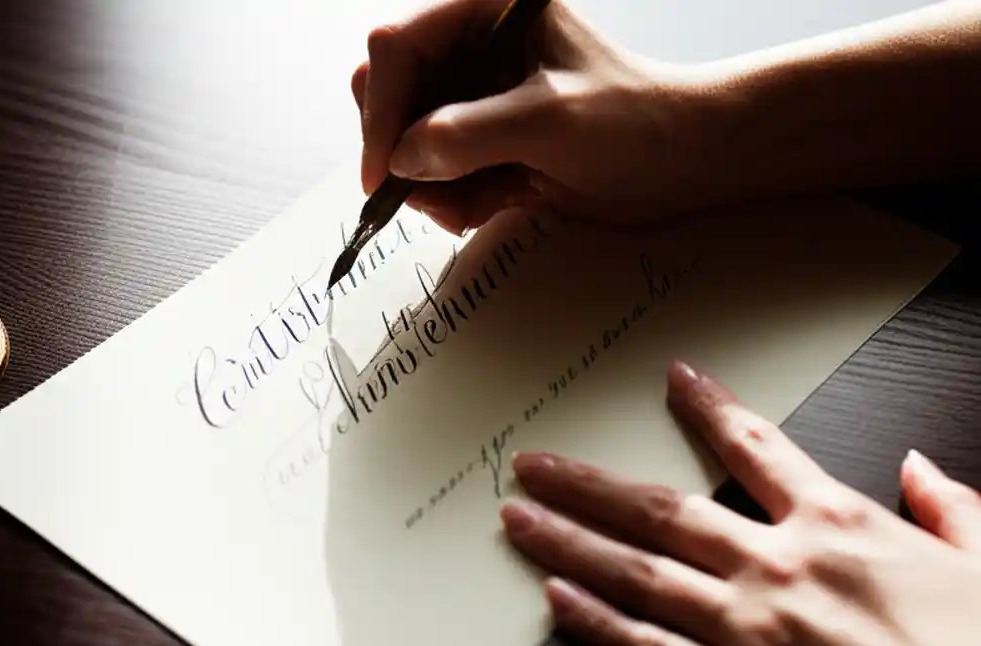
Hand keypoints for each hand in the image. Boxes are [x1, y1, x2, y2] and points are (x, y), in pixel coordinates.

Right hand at [352, 0, 722, 233]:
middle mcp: (469, 48)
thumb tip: (401, 159)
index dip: (381, 109)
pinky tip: (482, 209)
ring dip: (425, 186)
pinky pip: (432, 173)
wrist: (682, 162)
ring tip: (465, 210)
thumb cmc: (632, 121)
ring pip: (404, 142)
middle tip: (428, 196)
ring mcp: (473, 98)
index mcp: (484, 13)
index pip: (397, 48)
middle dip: (399, 152)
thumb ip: (468, 135)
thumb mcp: (549, 121)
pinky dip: (447, 200)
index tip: (383, 173)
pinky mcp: (481, 141)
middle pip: (389, 94)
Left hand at [501, 361, 980, 645]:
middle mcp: (779, 564)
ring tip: (517, 517)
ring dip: (568, 540)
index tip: (674, 379)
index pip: (759, 447)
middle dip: (587, 483)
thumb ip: (950, 509)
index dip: (711, 409)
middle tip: (532, 464)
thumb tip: (922, 468)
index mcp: (840, 523)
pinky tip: (554, 598)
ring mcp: (749, 628)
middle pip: (660, 509)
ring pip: (635, 572)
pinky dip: (596, 621)